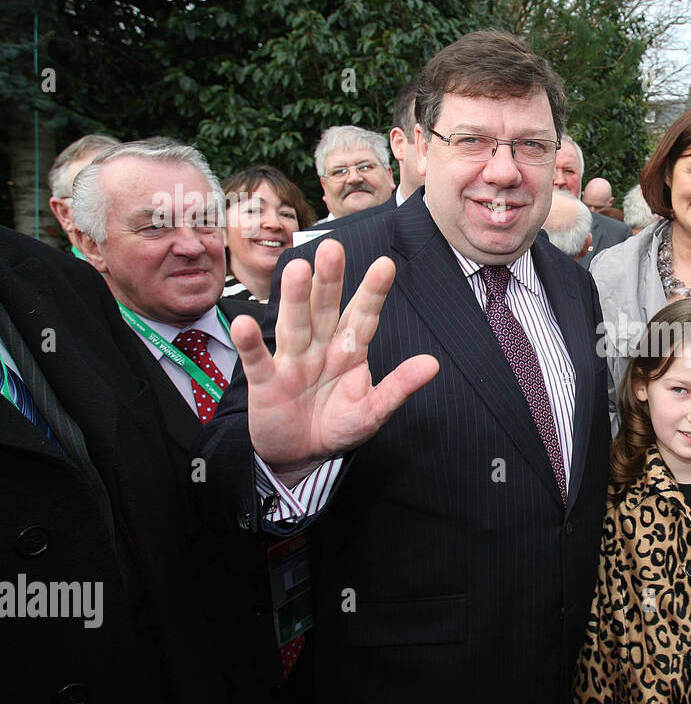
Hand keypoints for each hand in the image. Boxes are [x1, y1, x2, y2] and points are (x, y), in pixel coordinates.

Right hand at [229, 239, 439, 477]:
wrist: (302, 455)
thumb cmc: (339, 425)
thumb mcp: (373, 410)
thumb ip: (399, 386)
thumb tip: (433, 364)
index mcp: (349, 350)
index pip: (363, 316)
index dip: (373, 292)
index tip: (386, 265)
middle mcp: (320, 347)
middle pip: (325, 310)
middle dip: (329, 281)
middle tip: (333, 248)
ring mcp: (292, 361)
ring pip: (294, 325)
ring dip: (295, 299)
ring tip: (297, 269)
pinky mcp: (266, 381)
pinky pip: (257, 360)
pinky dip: (250, 343)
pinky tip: (244, 323)